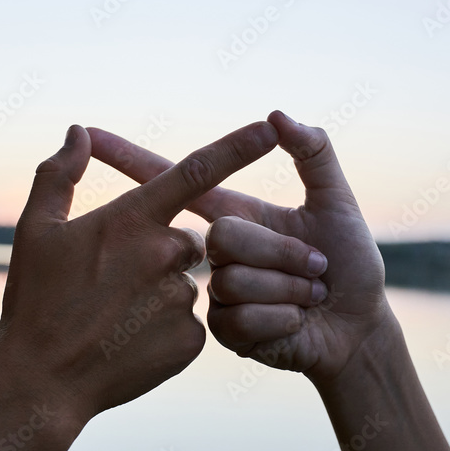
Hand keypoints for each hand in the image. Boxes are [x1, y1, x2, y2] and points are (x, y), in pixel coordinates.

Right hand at [0, 119, 278, 418]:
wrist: (40, 384)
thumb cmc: (33, 301)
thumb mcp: (35, 230)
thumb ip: (59, 174)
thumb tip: (78, 133)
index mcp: (132, 219)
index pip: (196, 171)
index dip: (238, 147)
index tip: (271, 125)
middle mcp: (165, 254)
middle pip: (189, 240)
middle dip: (163, 253)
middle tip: (116, 280)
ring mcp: (181, 300)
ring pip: (186, 283)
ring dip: (162, 293)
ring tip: (115, 318)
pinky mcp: (191, 342)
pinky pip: (191, 323)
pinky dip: (166, 329)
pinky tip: (132, 343)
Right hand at [88, 110, 389, 387]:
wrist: (358, 332)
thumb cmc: (351, 265)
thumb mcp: (337, 202)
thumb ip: (314, 152)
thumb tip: (276, 115)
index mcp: (229, 215)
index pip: (176, 181)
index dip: (131, 157)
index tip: (91, 134)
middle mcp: (214, 252)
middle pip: (224, 236)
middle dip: (283, 253)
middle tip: (320, 269)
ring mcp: (213, 295)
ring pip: (235, 281)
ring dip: (288, 290)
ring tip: (308, 298)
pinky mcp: (220, 335)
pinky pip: (240, 320)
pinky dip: (280, 322)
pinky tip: (293, 326)